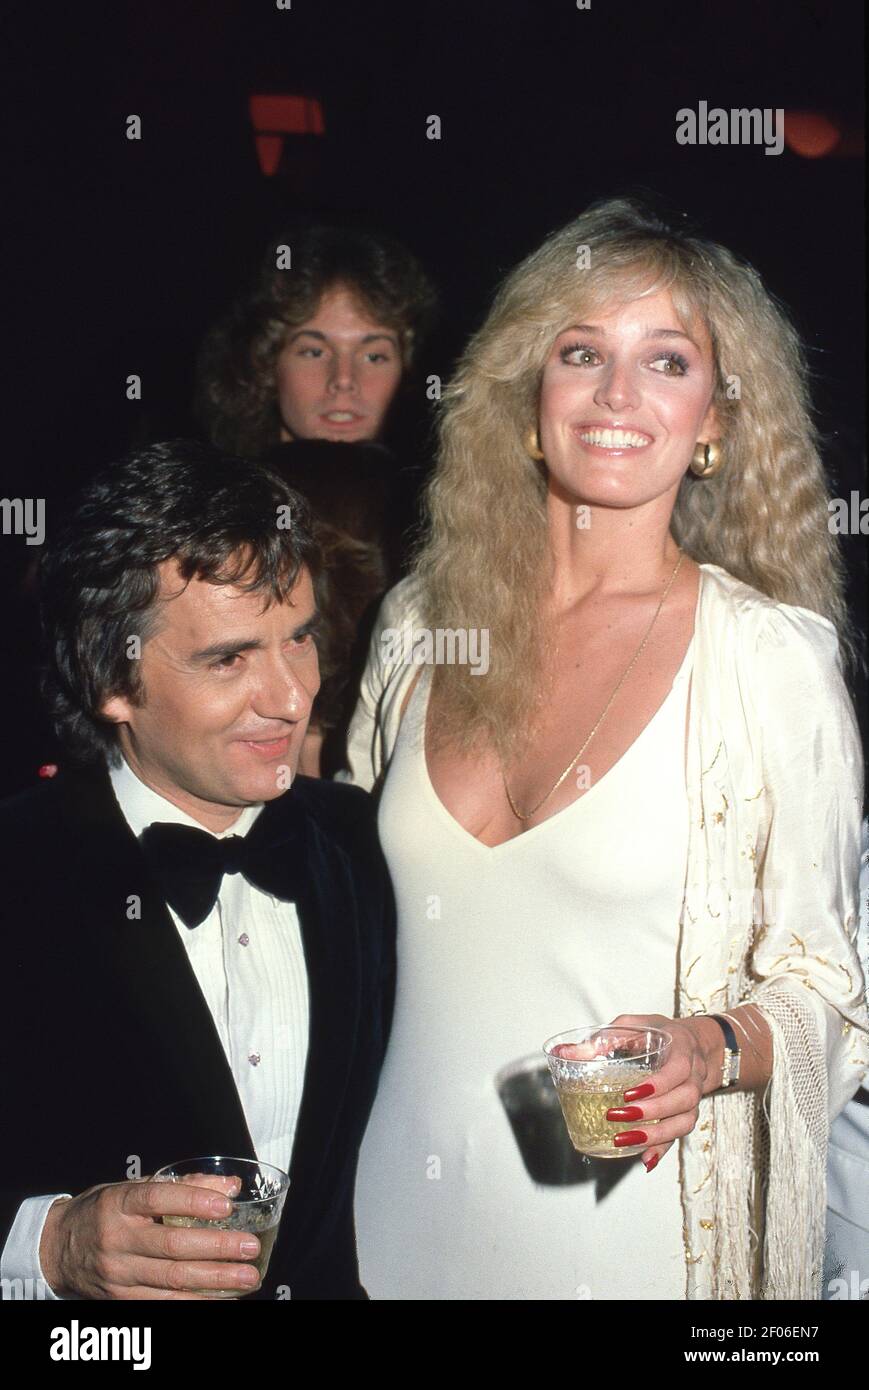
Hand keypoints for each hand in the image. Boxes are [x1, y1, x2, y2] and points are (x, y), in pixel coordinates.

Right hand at [39, 1177, 261, 1299]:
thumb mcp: (132, 1188)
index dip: (193, 1201)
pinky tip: (222, 1299)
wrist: (58, 1248)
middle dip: (216, 1248)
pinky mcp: (121, 1299)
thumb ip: (182, 1184)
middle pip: (171, 1246)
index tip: (226, 1205)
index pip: (158, 1199)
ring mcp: (118, 1274)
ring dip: (214, 1281)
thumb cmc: (104, 1212)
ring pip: (171, 1280)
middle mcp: (117, 1240)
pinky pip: (163, 1303)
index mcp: (119, 1204)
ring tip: (247, 1277)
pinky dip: (196, 1303)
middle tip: (249, 1247)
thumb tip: (230, 1185)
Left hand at [603, 1013, 723, 1171]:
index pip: (678, 1069)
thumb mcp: (633, 1025)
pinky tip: (645, 1160)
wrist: (691, 1043)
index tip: (628, 1093)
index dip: (657, 1084)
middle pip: (684, 1099)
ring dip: (657, 1135)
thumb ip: (604, 1038)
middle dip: (652, 1112)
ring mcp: (694, 1096)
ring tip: (625, 1140)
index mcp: (683, 1048)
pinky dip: (663, 1149)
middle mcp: (694, 1074)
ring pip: (684, 1120)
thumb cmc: (658, 1033)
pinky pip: (680, 1134)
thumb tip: (563, 1052)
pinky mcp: (686, 1113)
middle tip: (618, 1115)